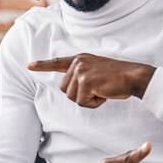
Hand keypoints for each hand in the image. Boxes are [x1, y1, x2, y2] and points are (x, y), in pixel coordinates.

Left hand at [28, 53, 155, 107]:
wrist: (134, 76)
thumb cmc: (118, 78)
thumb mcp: (97, 72)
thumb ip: (82, 76)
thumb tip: (68, 89)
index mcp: (80, 59)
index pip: (58, 62)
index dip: (43, 65)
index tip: (29, 66)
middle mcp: (78, 62)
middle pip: (65, 90)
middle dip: (80, 96)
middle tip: (99, 89)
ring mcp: (81, 71)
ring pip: (72, 98)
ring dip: (88, 100)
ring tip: (102, 90)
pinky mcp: (86, 81)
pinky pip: (82, 102)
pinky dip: (94, 103)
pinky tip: (104, 94)